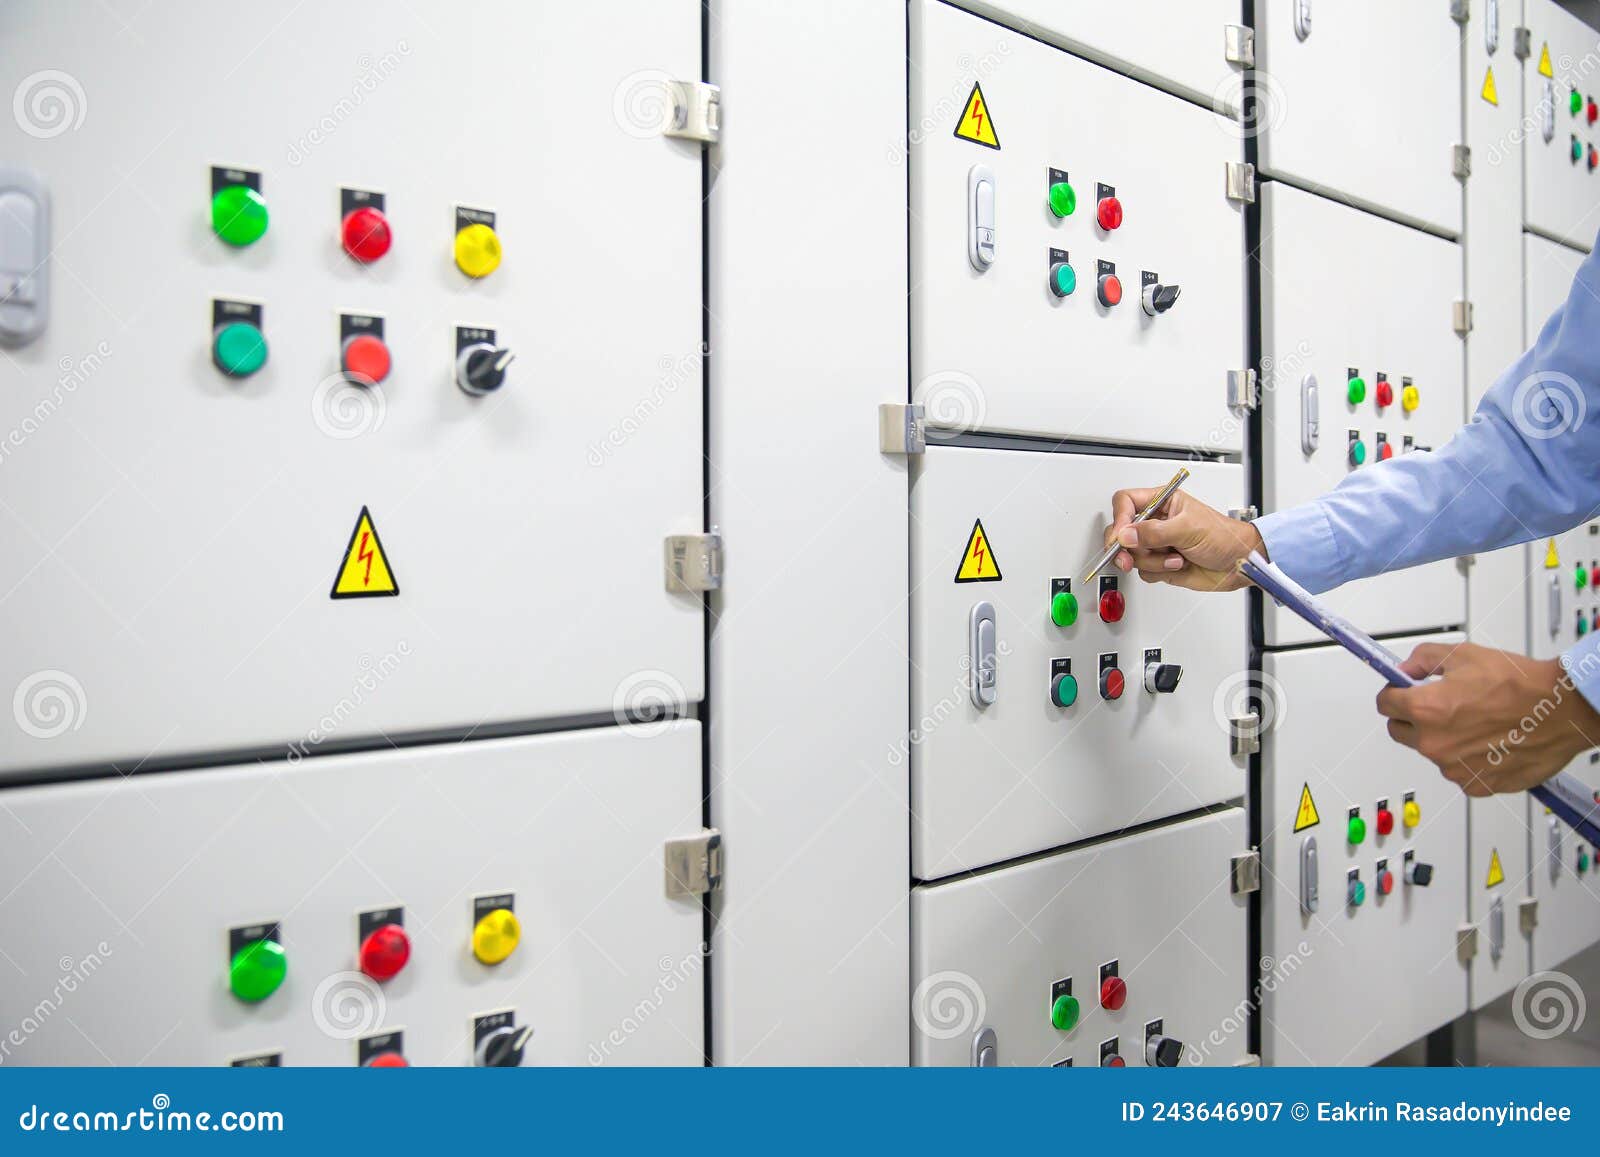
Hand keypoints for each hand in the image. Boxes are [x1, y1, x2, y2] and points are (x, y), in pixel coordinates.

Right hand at [1102, 488, 1264, 591]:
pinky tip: (1178, 565)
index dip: (1119, 519)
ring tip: (1176, 558)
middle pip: (1121, 531)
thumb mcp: (1188, 529)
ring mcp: (1157, 544)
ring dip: (1153, 561)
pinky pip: (1144, 571)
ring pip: (1132, 555)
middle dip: (1124, 547)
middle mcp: (1156, 522)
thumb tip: (1126, 535)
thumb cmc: (1223, 537)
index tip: (1120, 537)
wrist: (1239, 563)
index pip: (1126, 502)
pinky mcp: (1161, 564)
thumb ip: (1154, 532)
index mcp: (1162, 502)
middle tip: (1127, 558)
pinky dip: (1159, 572)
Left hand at [1376, 642, 1599, 795]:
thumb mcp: (1462, 654)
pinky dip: (1468, 760)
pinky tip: (1489, 742)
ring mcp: (1455, 769)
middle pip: (1400, 732)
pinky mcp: (1477, 785)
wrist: (1562, 710)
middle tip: (1439, 706)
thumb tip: (1404, 670)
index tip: (1401, 692)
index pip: (1384, 705)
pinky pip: (1459, 772)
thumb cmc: (1520, 684)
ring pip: (1433, 753)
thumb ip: (1422, 660)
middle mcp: (1435, 744)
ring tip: (1477, 722)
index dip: (1394, 694)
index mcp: (1425, 710)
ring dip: (1444, 740)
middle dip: (1412, 718)